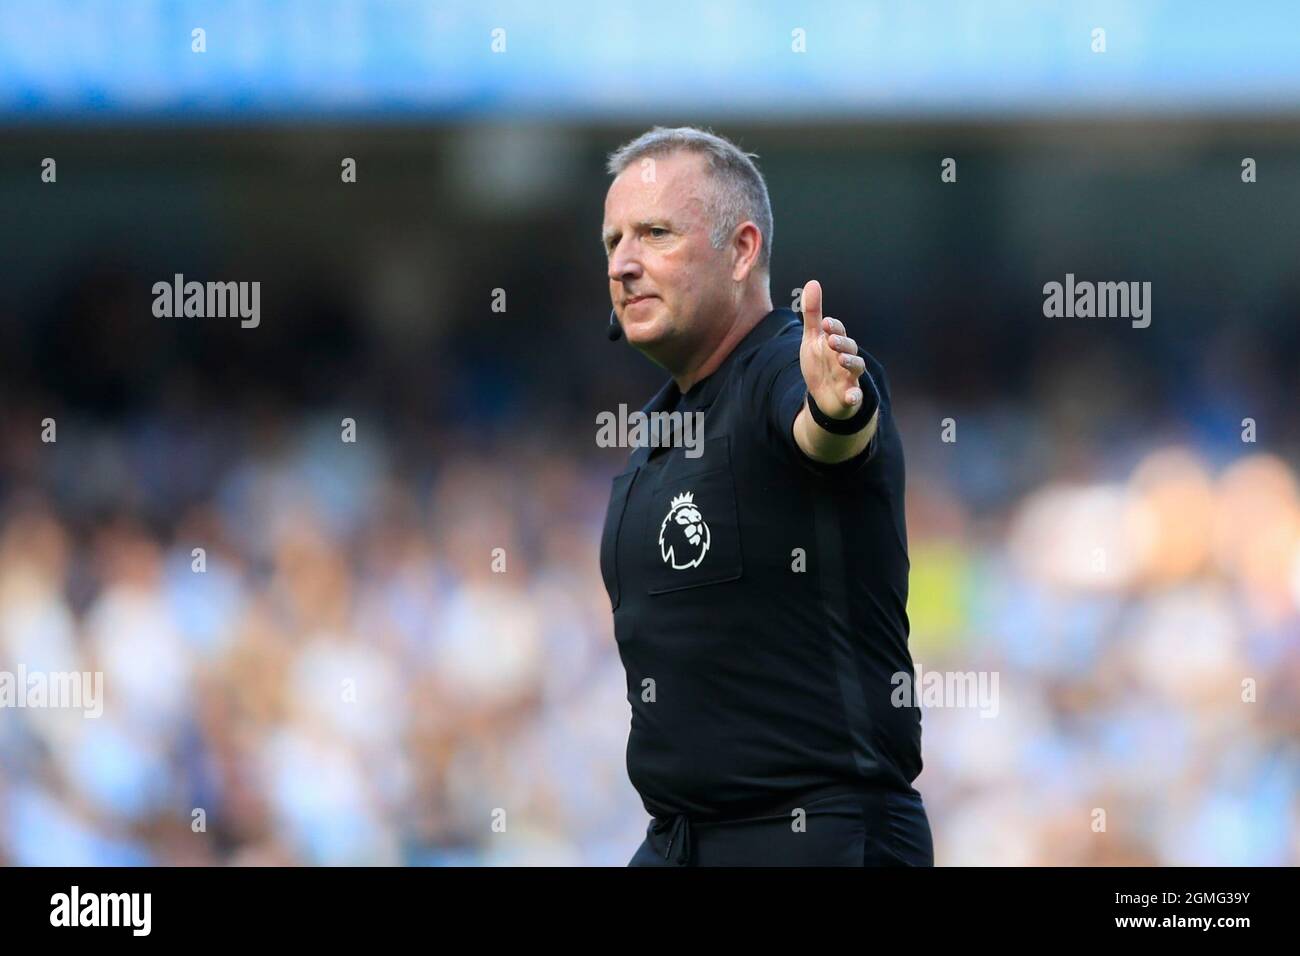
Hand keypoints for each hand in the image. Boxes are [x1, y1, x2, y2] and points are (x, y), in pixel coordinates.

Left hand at [799, 279, 865, 417]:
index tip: (825, 322)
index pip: (837, 331)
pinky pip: (855, 396)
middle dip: (842, 343)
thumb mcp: (813, 339)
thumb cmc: (821, 363)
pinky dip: (854, 396)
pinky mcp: (849, 395)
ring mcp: (849, 376)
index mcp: (836, 343)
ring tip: (841, 359)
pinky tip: (851, 397)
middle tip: (831, 340)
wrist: (823, 396)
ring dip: (850, 362)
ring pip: (856, 367)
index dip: (833, 327)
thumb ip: (812, 314)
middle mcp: (846, 357)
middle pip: (849, 347)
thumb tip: (813, 282)